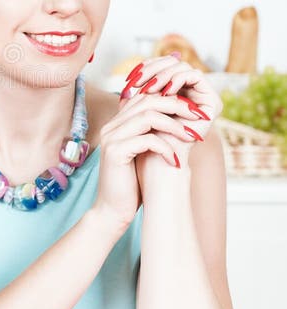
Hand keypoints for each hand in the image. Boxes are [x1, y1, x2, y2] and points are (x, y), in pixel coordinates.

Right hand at [94, 60, 207, 234]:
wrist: (113, 211)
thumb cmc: (132, 184)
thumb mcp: (144, 154)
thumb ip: (153, 134)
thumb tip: (179, 119)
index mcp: (118, 123)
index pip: (145, 97)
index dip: (171, 99)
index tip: (193, 111)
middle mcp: (112, 126)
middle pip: (147, 100)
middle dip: (177, 106)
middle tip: (198, 116)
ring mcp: (111, 138)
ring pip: (148, 116)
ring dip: (175, 125)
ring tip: (192, 137)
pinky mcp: (115, 152)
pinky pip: (147, 140)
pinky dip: (166, 148)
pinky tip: (175, 161)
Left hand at [119, 54, 222, 180]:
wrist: (155, 161)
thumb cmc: (144, 136)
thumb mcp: (138, 106)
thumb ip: (140, 87)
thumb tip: (135, 64)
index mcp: (176, 93)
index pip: (163, 67)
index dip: (147, 67)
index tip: (130, 77)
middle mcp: (192, 94)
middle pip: (174, 63)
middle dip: (153, 69)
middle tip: (138, 81)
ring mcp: (203, 97)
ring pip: (183, 67)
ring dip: (162, 75)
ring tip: (149, 89)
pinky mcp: (213, 101)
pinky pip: (195, 75)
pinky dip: (176, 79)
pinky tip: (163, 92)